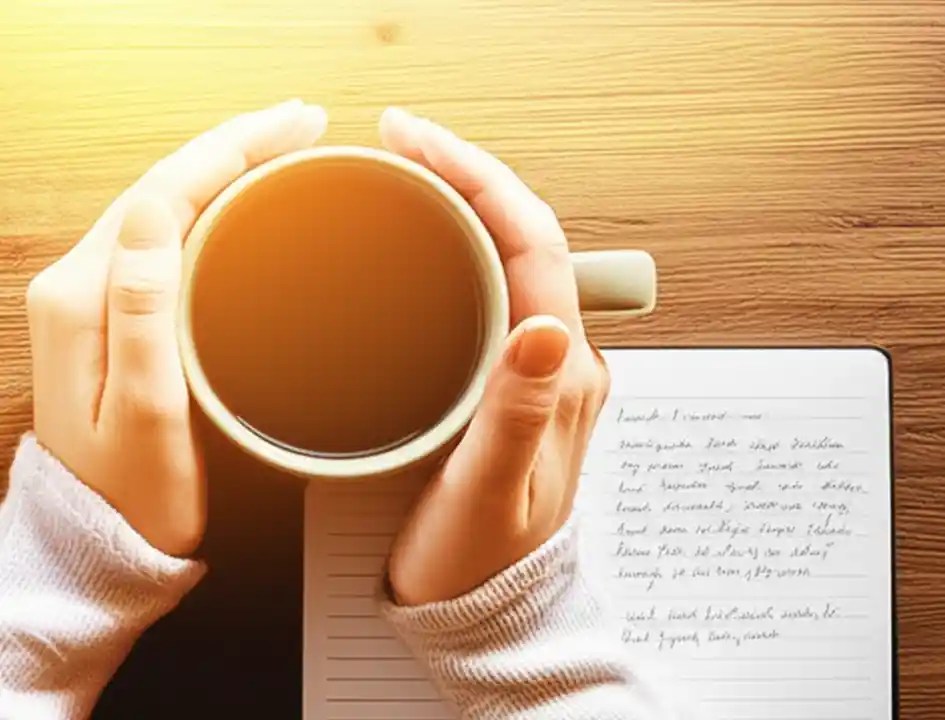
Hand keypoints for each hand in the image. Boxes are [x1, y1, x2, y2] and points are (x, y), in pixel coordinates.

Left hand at [24, 100, 326, 555]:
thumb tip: (154, 222)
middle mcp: (78, 286)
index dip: (230, 150)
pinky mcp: (111, 314)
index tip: (294, 128)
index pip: (160, 195)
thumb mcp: (142, 416)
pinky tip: (244, 200)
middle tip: (304, 123)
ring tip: (283, 144)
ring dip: (222, 167)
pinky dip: (209, 205)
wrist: (100, 542)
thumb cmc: (133, 495)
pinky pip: (162, 237)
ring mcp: (91, 298)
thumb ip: (142, 318)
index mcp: (83, 301)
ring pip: (163, 205)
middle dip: (233, 144)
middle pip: (161, 186)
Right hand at [379, 107, 610, 604]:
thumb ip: (520, 413)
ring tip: (409, 172)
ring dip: (466, 204)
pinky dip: (459, 250)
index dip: (478, 178)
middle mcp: (563, 362)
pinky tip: (423, 243)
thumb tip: (547, 326)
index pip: (533, 244)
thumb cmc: (481, 566)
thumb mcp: (490, 493)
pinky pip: (497, 292)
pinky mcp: (518, 384)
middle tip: (401, 141)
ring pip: (512, 257)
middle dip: (468, 174)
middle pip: (526, 235)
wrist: (490, 615)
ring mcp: (543, 370)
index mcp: (562, 375)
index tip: (417, 142)